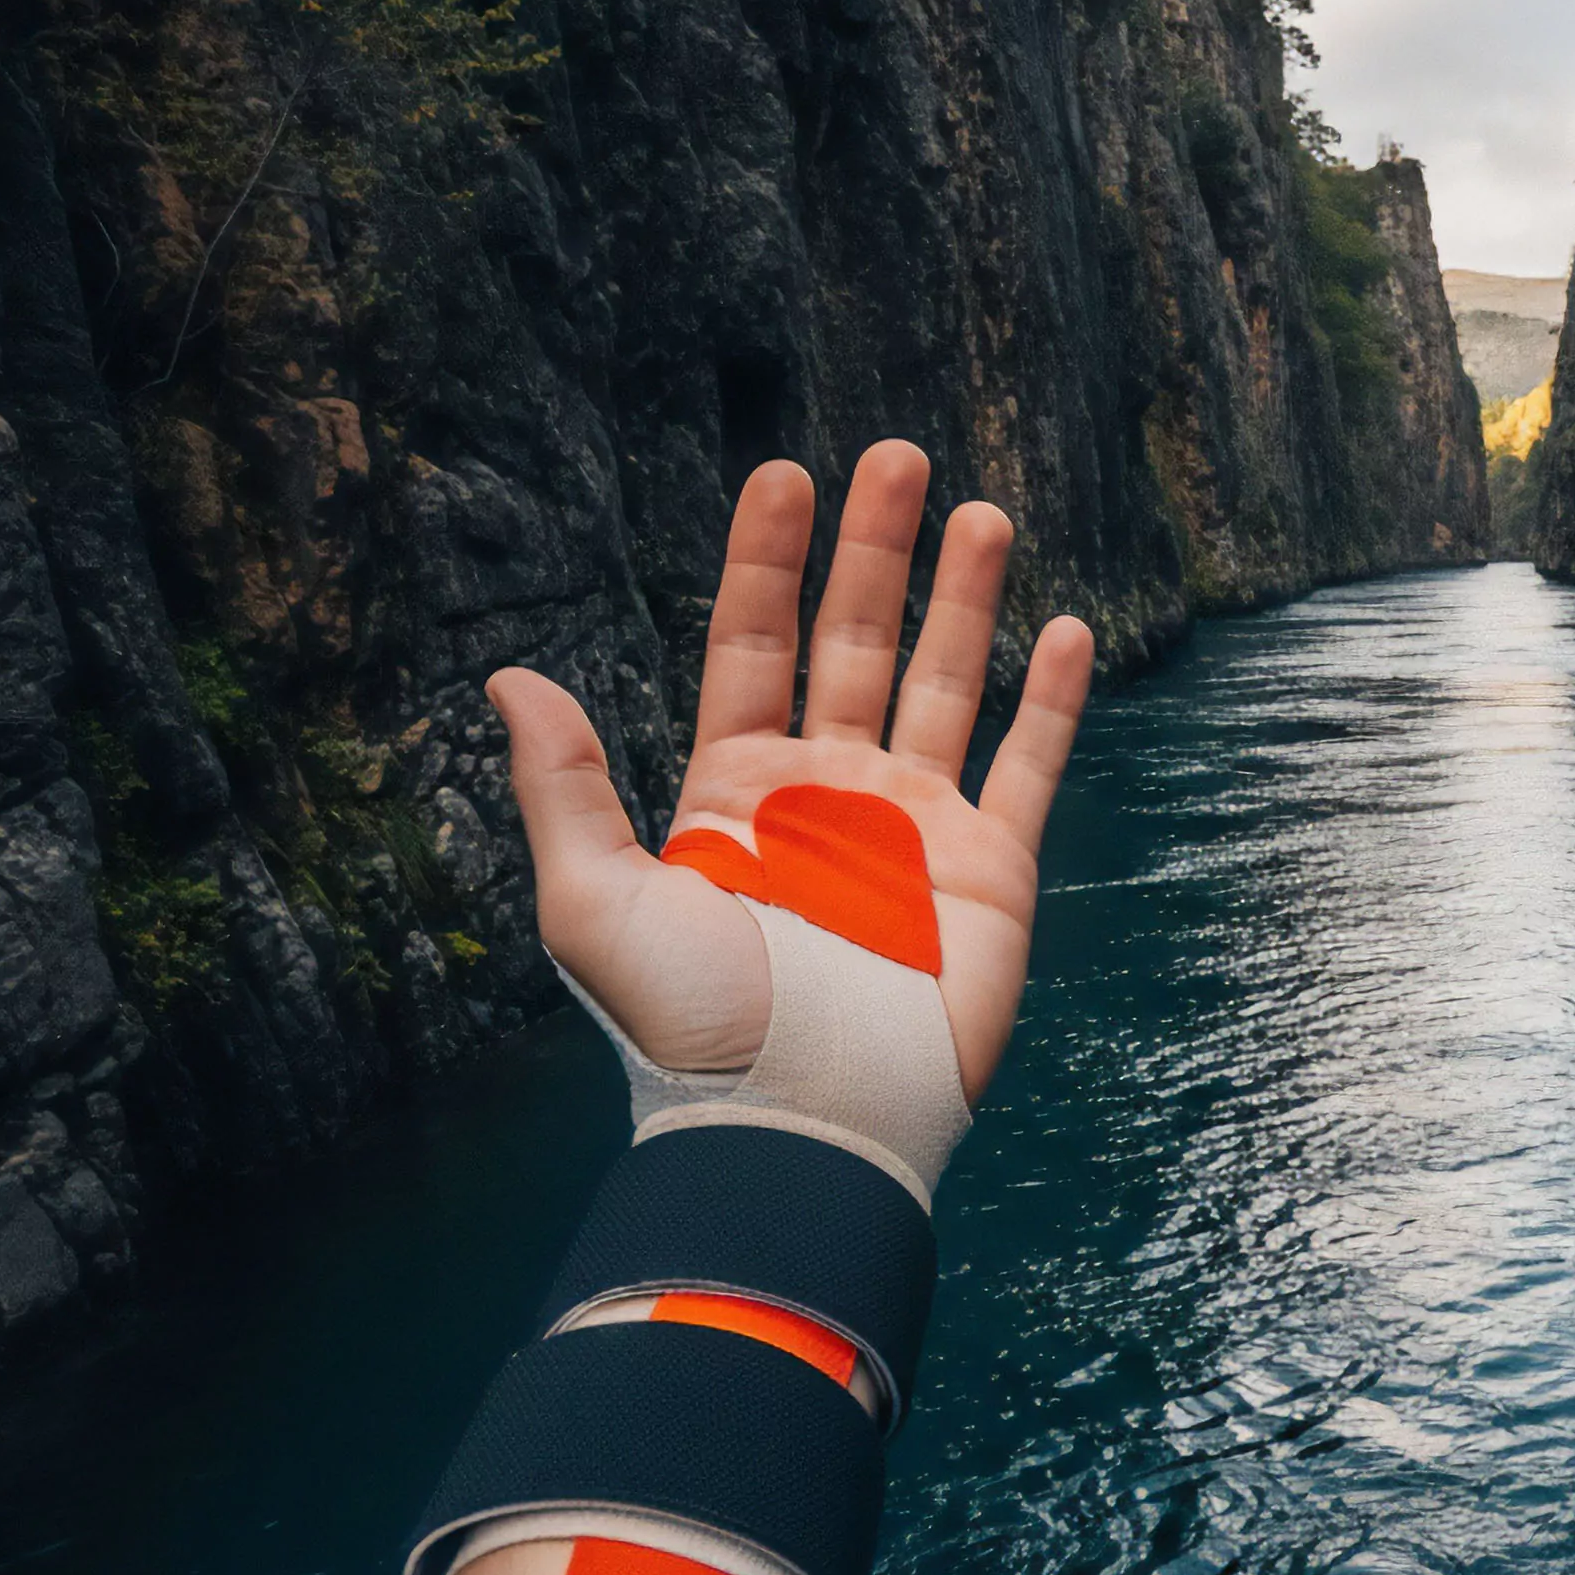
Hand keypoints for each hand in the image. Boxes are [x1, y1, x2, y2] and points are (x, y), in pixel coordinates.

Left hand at [485, 443, 1095, 1101]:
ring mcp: (915, 827)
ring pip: (950, 682)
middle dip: (875, 548)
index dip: (766, 558)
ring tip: (983, 511)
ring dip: (968, 597)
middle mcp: (829, 794)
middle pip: (857, 641)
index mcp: (735, 793)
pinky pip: (1027, 766)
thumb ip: (563, 784)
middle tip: (896, 455)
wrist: (800, 1119)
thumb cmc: (689, 1026)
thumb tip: (509, 677)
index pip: (754, 644)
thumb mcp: (591, 900)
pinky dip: (1052, 700)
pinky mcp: (990, 870)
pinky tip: (1064, 628)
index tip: (781, 472)